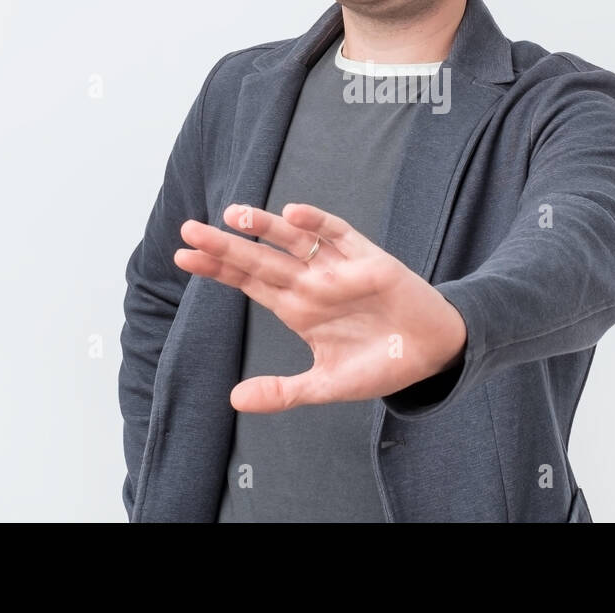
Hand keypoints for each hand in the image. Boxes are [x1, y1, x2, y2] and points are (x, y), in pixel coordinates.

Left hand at [174, 202, 467, 413]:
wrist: (432, 356)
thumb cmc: (380, 365)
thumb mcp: (326, 386)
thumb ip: (283, 393)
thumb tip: (235, 400)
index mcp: (297, 308)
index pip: (248, 282)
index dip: (217, 269)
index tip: (182, 256)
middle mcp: (311, 283)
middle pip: (260, 259)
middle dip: (225, 246)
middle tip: (188, 229)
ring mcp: (337, 268)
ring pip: (293, 241)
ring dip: (265, 227)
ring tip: (232, 215)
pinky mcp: (369, 259)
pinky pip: (339, 234)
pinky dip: (318, 223)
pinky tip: (293, 214)